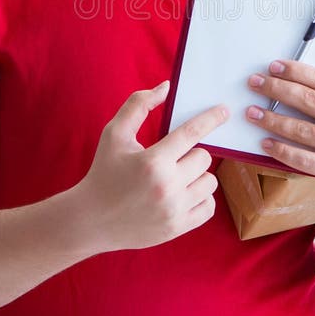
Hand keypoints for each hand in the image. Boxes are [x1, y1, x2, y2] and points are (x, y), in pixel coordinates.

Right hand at [75, 81, 226, 252]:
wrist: (90, 220)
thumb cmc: (104, 172)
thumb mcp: (114, 134)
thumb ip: (138, 105)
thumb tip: (166, 87)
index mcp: (153, 161)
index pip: (192, 133)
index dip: (211, 119)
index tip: (224, 111)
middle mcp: (167, 186)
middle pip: (203, 158)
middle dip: (192, 154)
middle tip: (174, 158)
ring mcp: (174, 210)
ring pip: (210, 182)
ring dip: (198, 176)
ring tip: (177, 177)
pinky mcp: (177, 228)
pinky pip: (209, 206)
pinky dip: (201, 198)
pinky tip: (184, 194)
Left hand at [245, 61, 314, 206]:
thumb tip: (303, 81)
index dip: (298, 72)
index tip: (274, 66)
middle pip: (310, 101)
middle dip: (278, 89)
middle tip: (255, 83)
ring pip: (303, 130)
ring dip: (273, 120)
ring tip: (252, 112)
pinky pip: (304, 159)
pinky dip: (282, 150)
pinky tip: (266, 143)